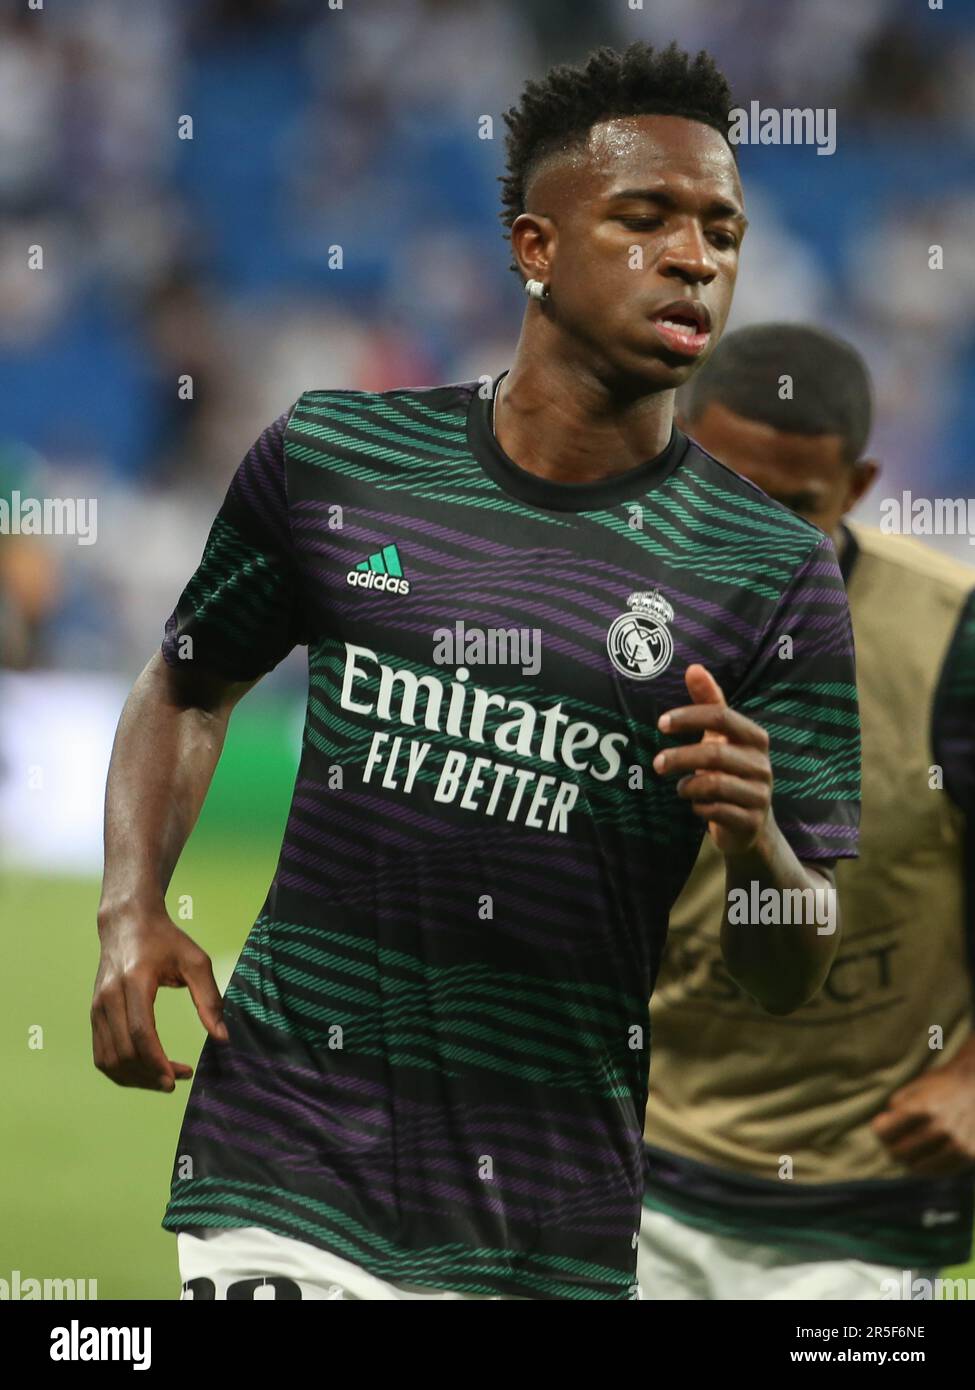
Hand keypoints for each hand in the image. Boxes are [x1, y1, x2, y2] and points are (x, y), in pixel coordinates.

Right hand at [92, 906, 227, 1091]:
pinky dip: (120, 1071)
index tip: (179, 1076)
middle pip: (124, 1052)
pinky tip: (143, 1072)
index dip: (158, 1061)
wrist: (127, 922)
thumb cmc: (165, 940)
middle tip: (178, 1079)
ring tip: (162, 1079)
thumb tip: (222, 1037)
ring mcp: (97, 1007)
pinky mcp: (94, 1014)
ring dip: (135, 1078)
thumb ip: (210, 999)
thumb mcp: (195, 961)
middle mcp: (109, 997)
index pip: (141, 1033)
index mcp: (135, 981)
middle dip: (151, 1075)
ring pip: (108, 1060)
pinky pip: (101, 1054)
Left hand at [653, 663, 772, 856]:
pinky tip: (696, 806)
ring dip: (688, 786)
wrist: (750, 823)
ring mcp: (759, 793)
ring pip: (715, 784)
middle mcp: (762, 764)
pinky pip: (717, 811)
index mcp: (754, 738)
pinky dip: (699, 807)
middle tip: (657, 763)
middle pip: (714, 753)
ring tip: (681, 787)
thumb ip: (709, 702)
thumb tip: (694, 668)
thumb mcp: (721, 737)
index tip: (662, 723)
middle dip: (680, 758)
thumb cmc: (730, 770)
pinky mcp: (751, 820)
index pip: (722, 716)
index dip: (689, 717)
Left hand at [871, 1040, 974, 1177]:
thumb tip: (881, 1135)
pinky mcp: (970, 1155)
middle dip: (891, 1148)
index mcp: (922, 1108)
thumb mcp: (912, 1090)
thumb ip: (893, 1112)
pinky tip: (927, 1156)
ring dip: (910, 1160)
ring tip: (910, 1150)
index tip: (883, 1127)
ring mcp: (956, 1144)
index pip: (884, 1133)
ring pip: (917, 1168)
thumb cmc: (939, 1086)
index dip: (879, 1130)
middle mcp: (940, 1128)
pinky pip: (939, 1171)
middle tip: (893, 1143)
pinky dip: (929, 1166)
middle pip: (898, 1153)